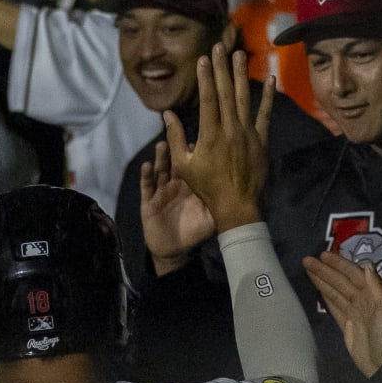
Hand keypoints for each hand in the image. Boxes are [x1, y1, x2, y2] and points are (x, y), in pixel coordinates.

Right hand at [139, 140, 214, 276]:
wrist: (174, 249)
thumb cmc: (194, 232)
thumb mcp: (209, 218)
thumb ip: (218, 202)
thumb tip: (235, 187)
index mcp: (192, 186)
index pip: (195, 164)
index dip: (196, 150)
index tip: (199, 136)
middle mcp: (176, 184)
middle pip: (176, 161)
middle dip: (176, 147)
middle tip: (180, 133)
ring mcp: (162, 191)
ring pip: (160, 169)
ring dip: (160, 157)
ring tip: (162, 145)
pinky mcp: (148, 201)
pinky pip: (146, 186)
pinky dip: (146, 175)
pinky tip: (146, 165)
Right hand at [164, 42, 270, 231]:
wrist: (236, 204)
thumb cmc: (207, 187)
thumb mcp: (185, 165)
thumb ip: (176, 138)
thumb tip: (167, 115)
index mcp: (210, 135)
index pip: (208, 99)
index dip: (205, 78)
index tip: (203, 59)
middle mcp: (231, 129)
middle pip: (226, 93)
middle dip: (222, 68)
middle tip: (219, 47)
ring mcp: (248, 133)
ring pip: (245, 98)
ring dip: (242, 75)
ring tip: (239, 55)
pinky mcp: (262, 140)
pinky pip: (265, 114)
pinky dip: (268, 96)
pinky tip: (270, 79)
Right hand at [304, 250, 381, 376]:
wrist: (381, 365)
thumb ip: (376, 288)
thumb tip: (366, 265)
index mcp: (372, 295)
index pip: (353, 274)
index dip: (338, 264)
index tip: (323, 256)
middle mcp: (363, 300)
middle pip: (340, 281)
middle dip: (324, 270)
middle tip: (307, 260)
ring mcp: (354, 312)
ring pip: (335, 291)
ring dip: (322, 280)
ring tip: (308, 269)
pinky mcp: (347, 324)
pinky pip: (334, 306)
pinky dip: (326, 296)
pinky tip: (318, 288)